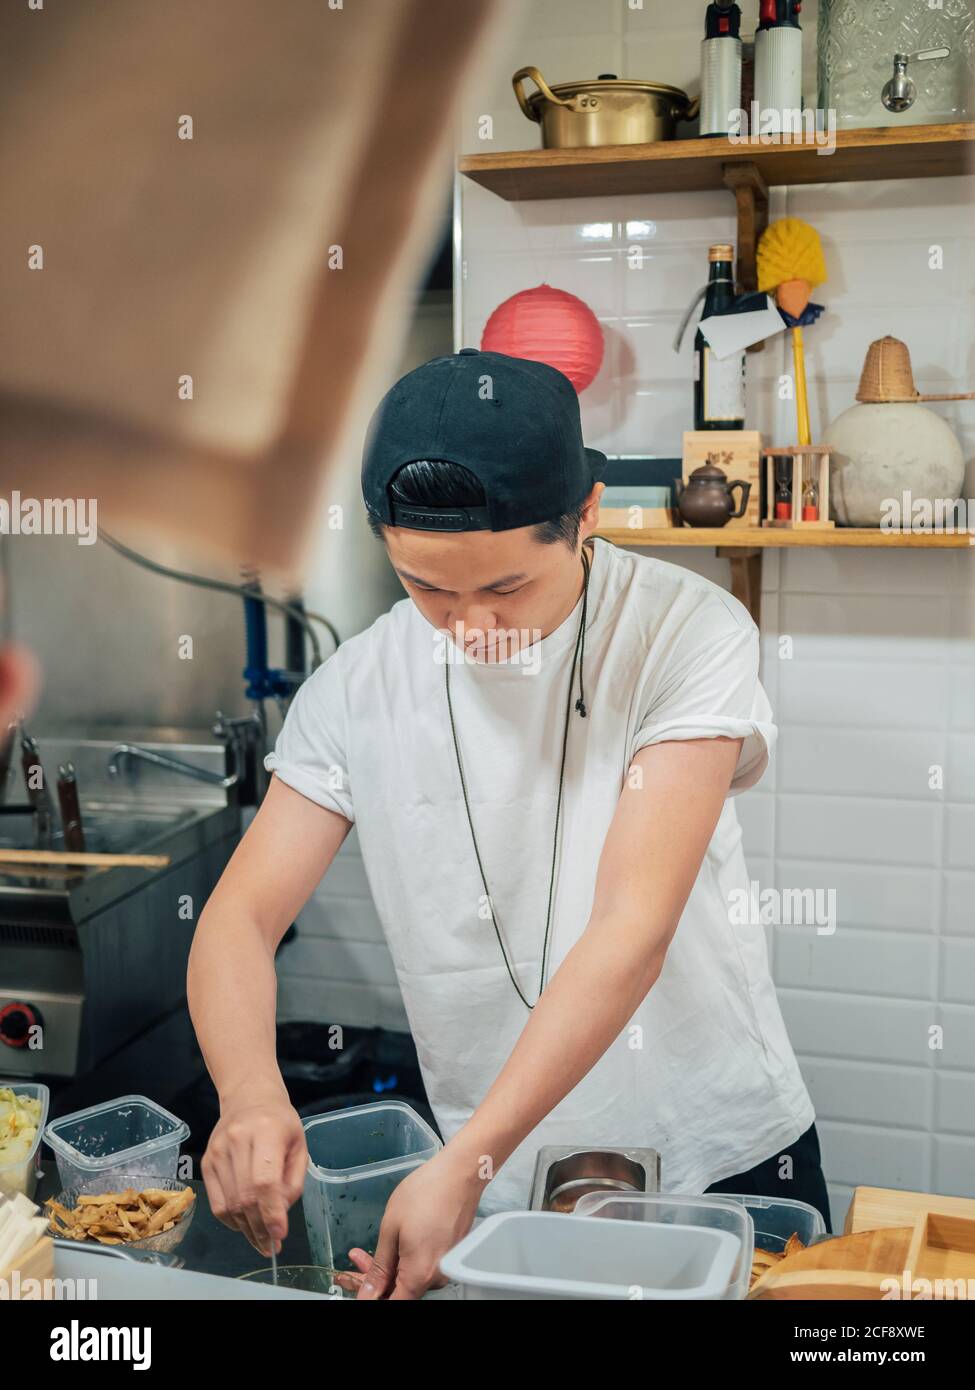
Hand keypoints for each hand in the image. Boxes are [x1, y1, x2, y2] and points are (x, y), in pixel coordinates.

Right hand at [201, 1084, 306, 1256]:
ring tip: (262, 1239)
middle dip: (260, 1228)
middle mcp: (237, 1140)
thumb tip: (279, 1215)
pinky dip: (231, 1220)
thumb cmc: (280, 1122)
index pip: (264, 1181)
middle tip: (272, 1245)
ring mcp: (217, 1152)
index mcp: (267, 1131)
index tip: (280, 1234)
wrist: (248, 1097)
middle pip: (245, 1197)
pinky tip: (245, 1223)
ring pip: (230, 1204)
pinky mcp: (205, 1163)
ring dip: (247, 1229)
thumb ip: (293, 1182)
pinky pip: (217, 1203)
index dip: (271, 1212)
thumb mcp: (298, 1146)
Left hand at [354, 1147, 482, 1299]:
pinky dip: (404, 1260)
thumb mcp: (391, 1228)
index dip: (370, 1297)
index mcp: (419, 1275)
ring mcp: (445, 1266)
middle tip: (352, 1264)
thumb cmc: (427, 1192)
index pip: (391, 1303)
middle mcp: (437, 1277)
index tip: (354, 1284)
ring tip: (364, 1251)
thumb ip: (379, 1267)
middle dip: (372, 1280)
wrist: (460, 1172)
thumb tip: (368, 1294)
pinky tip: (391, 1245)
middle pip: (400, 1292)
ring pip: (409, 1278)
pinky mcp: (450, 1255)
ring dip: (387, 1268)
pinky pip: (422, 1266)